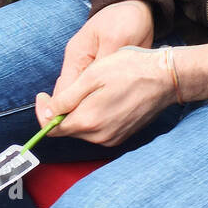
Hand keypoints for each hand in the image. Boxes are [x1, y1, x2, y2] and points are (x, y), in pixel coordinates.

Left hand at [34, 0, 153, 140]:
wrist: (166, 77)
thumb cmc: (130, 70)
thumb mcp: (92, 76)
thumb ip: (67, 98)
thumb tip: (49, 113)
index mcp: (89, 121)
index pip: (52, 128)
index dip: (43, 113)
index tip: (42, 96)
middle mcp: (100, 136)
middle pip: (68, 129)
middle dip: (60, 112)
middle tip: (62, 89)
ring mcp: (113, 138)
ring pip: (83, 129)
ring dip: (76, 113)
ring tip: (83, 90)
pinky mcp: (123, 135)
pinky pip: (98, 129)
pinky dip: (92, 116)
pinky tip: (98, 98)